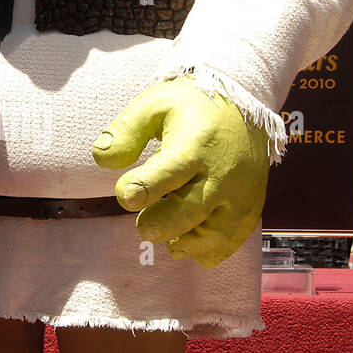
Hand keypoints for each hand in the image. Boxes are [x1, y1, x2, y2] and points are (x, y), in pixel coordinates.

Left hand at [92, 76, 270, 268]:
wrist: (244, 102)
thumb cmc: (191, 105)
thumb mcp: (154, 104)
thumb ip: (125, 130)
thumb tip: (101, 158)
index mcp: (194, 144)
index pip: (168, 172)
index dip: (143, 188)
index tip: (125, 195)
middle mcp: (221, 173)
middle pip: (190, 212)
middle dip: (161, 226)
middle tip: (142, 228)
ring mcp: (240, 193)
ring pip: (214, 235)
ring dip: (185, 244)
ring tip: (167, 238)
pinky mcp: (250, 206)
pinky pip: (231, 241)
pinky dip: (208, 251)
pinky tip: (188, 240)